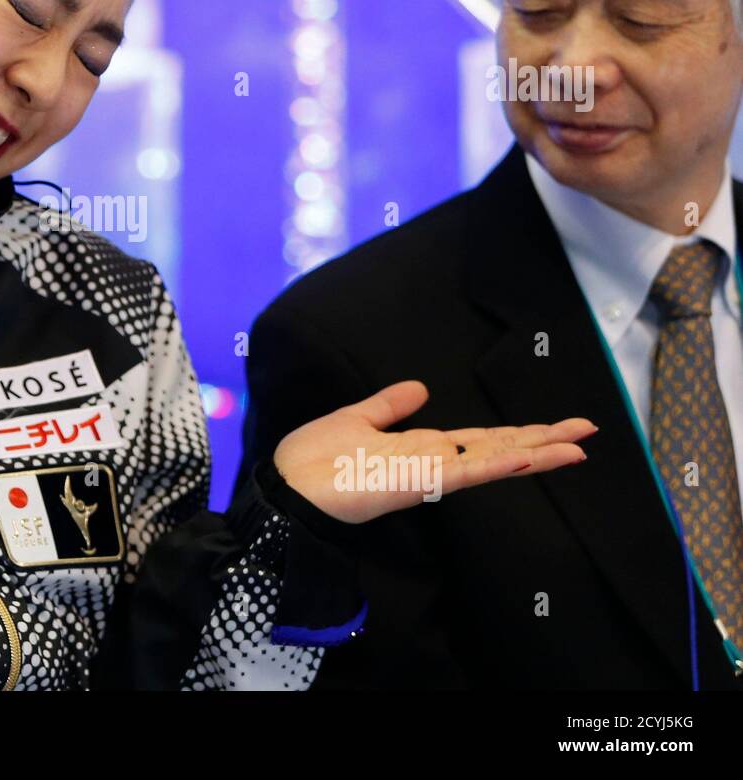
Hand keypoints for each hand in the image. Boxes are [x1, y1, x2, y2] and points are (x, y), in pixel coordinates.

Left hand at [273, 380, 595, 523]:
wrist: (287, 488)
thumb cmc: (314, 458)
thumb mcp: (357, 419)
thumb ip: (389, 406)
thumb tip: (421, 388)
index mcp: (421, 448)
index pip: (480, 440)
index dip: (518, 433)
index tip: (556, 426)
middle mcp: (433, 462)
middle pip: (498, 449)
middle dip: (542, 440)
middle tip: (588, 430)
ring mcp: (430, 474)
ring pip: (492, 461)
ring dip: (535, 453)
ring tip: (578, 446)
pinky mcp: (418, 484)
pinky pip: (464, 473)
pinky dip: (497, 466)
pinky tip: (528, 458)